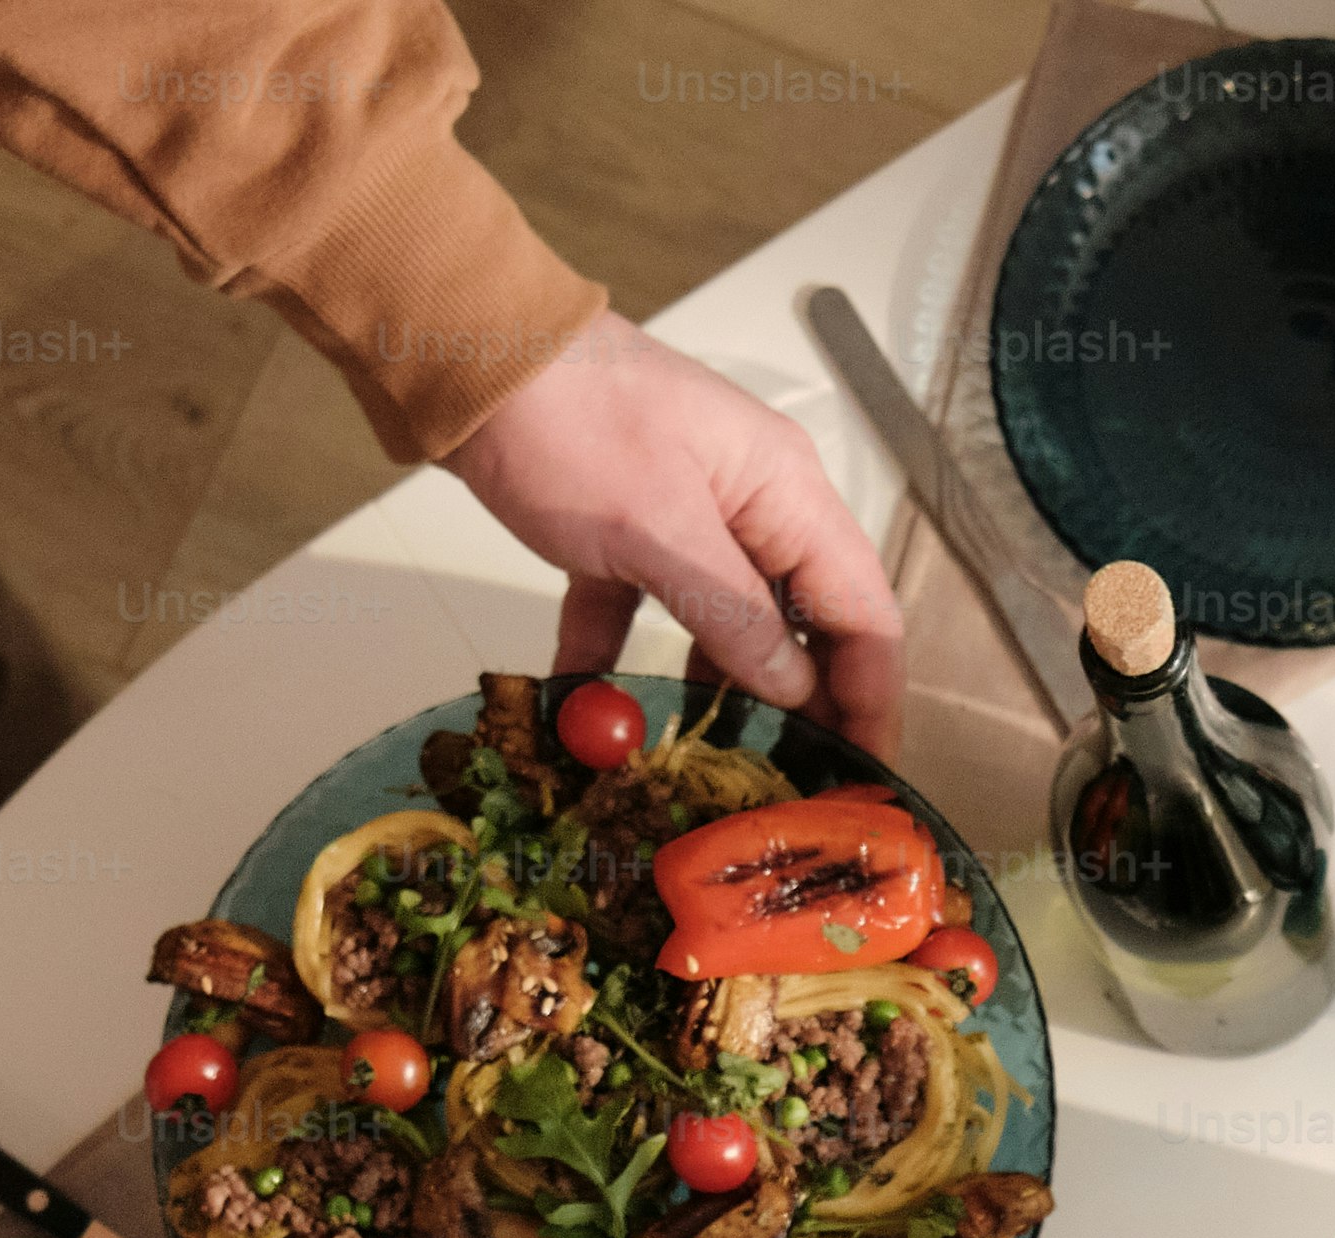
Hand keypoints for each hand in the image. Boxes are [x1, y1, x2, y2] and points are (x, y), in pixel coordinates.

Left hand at [443, 323, 904, 755]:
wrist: (461, 349)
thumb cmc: (569, 419)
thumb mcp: (658, 530)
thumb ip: (733, 616)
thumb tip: (794, 692)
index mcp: (787, 493)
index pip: (864, 611)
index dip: (873, 697)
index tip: (868, 775)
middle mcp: (752, 505)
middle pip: (804, 625)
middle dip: (802, 708)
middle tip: (794, 791)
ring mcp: (688, 517)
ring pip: (726, 625)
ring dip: (713, 692)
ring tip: (704, 766)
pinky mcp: (622, 530)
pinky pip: (642, 610)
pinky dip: (618, 658)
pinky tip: (589, 710)